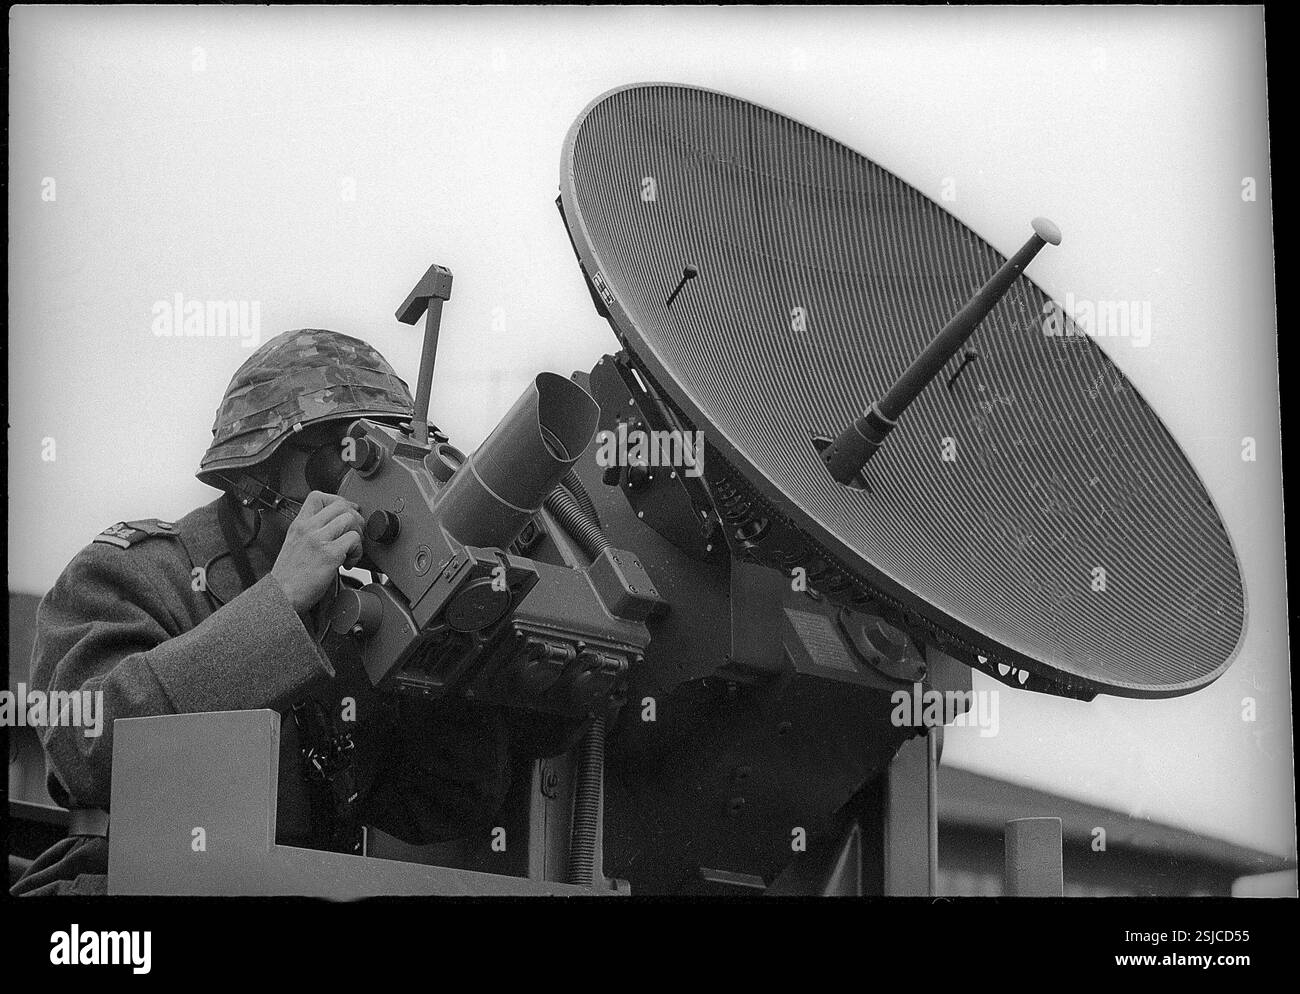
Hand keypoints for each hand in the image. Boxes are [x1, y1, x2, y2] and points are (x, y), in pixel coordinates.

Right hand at [270, 491, 364, 613]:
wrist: (281, 596)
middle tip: (354, 534)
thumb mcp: (294, 544)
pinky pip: (354, 540)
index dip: (338, 501)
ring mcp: (318, 540)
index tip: (345, 514)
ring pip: (351, 519)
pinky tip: (348, 563)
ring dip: (358, 535)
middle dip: (354, 518)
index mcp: (299, 524)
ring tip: (350, 550)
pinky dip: (358, 552)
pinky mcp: (330, 554)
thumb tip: (335, 526)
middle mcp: (308, 528)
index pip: (318, 496)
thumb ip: (311, 532)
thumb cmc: (289, 576)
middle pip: (341, 505)